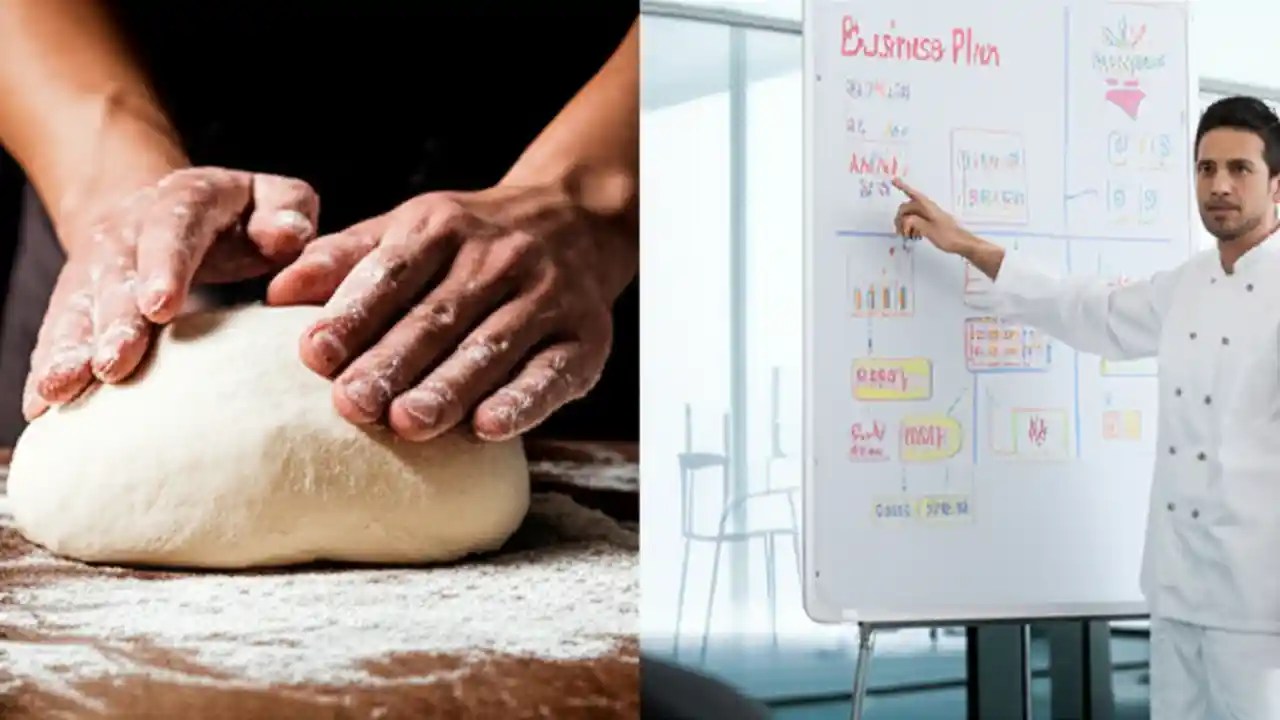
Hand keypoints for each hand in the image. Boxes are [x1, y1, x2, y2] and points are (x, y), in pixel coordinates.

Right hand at [23, 167, 319, 419]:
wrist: (173, 206)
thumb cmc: (246, 215)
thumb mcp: (276, 199)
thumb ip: (290, 211)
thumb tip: (286, 236)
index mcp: (186, 199)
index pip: (174, 226)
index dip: (164, 264)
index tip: (160, 307)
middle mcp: (132, 228)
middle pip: (118, 273)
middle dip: (114, 322)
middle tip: (114, 365)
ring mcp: (100, 262)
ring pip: (79, 304)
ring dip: (70, 349)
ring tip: (62, 388)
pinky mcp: (80, 296)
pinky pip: (60, 330)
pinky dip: (50, 365)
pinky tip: (42, 404)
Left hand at [267, 183, 636, 441]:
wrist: (574, 221)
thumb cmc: (471, 240)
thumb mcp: (410, 229)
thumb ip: (346, 259)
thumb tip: (277, 292)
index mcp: (444, 226)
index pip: (393, 271)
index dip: (354, 313)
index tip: (315, 355)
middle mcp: (500, 256)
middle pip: (440, 315)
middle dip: (395, 362)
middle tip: (352, 405)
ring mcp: (548, 297)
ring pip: (492, 346)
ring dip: (450, 386)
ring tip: (409, 423)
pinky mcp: (585, 338)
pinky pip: (552, 372)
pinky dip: (523, 400)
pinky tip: (489, 427)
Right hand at [891, 177, 968, 253]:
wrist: (962, 243)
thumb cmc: (948, 236)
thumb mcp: (930, 230)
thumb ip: (915, 222)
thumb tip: (905, 219)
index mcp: (928, 207)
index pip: (913, 194)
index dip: (903, 187)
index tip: (893, 180)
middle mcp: (927, 209)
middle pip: (907, 207)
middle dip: (900, 218)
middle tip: (901, 233)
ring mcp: (928, 216)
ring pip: (910, 215)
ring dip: (904, 225)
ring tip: (908, 236)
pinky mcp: (929, 223)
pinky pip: (915, 222)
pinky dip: (910, 228)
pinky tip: (913, 237)